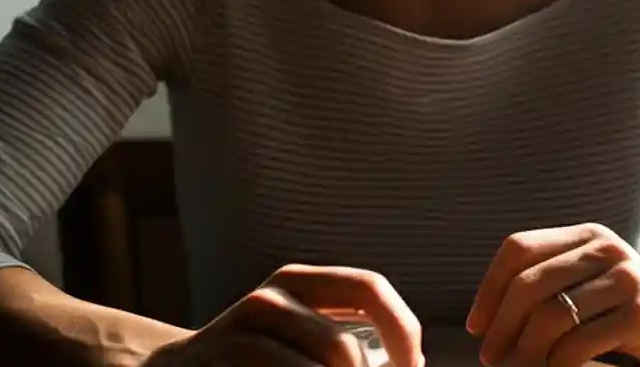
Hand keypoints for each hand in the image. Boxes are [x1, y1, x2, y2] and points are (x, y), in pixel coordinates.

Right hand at [144, 264, 424, 366]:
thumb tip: (414, 363)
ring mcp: (239, 336)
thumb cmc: (260, 358)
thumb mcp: (300, 332)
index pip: (369, 288)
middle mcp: (268, 299)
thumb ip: (348, 338)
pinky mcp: (224, 363)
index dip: (403, 329)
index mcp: (298, 280)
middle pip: (342, 349)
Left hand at [465, 224, 639, 366]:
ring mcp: (629, 279)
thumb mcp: (588, 290)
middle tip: (491, 358)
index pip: (519, 249)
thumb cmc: (629, 318)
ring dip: (525, 351)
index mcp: (588, 236)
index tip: (476, 326)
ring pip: (550, 315)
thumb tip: (482, 319)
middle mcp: (608, 249)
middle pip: (529, 283)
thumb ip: (546, 287)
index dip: (489, 289)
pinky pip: (577, 344)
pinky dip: (558, 365)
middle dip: (501, 326)